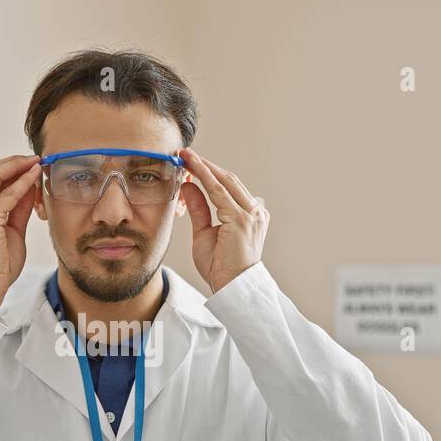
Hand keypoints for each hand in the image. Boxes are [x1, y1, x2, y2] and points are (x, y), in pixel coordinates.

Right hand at [0, 155, 41, 315]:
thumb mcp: (11, 230)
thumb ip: (17, 208)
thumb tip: (29, 186)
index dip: (8, 168)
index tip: (28, 163)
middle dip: (12, 161)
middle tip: (33, 158)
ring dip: (16, 166)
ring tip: (34, 162)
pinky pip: (6, 195)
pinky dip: (21, 183)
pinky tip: (34, 177)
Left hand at [179, 147, 268, 292]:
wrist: (232, 287)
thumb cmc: (220, 267)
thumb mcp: (205, 233)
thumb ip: (199, 209)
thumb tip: (188, 187)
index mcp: (250, 215)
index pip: (229, 187)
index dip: (209, 173)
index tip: (191, 162)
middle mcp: (254, 212)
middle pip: (229, 180)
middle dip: (206, 165)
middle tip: (186, 153)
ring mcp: (251, 214)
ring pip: (224, 182)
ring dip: (204, 167)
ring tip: (186, 156)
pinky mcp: (242, 219)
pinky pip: (219, 192)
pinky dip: (204, 178)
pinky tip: (191, 169)